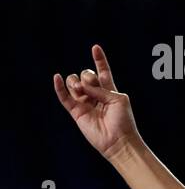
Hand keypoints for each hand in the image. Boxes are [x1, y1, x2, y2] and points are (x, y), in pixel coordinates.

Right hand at [53, 45, 140, 160]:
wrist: (118, 140)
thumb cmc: (123, 120)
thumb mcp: (118, 99)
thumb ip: (101, 89)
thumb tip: (83, 85)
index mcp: (110, 90)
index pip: (103, 72)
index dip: (99, 60)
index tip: (95, 47)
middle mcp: (96, 95)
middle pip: (87, 75)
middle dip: (88, 76)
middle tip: (91, 86)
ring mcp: (85, 103)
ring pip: (74, 84)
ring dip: (75, 81)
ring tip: (80, 87)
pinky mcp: (76, 112)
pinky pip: (64, 97)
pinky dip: (59, 87)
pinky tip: (57, 77)